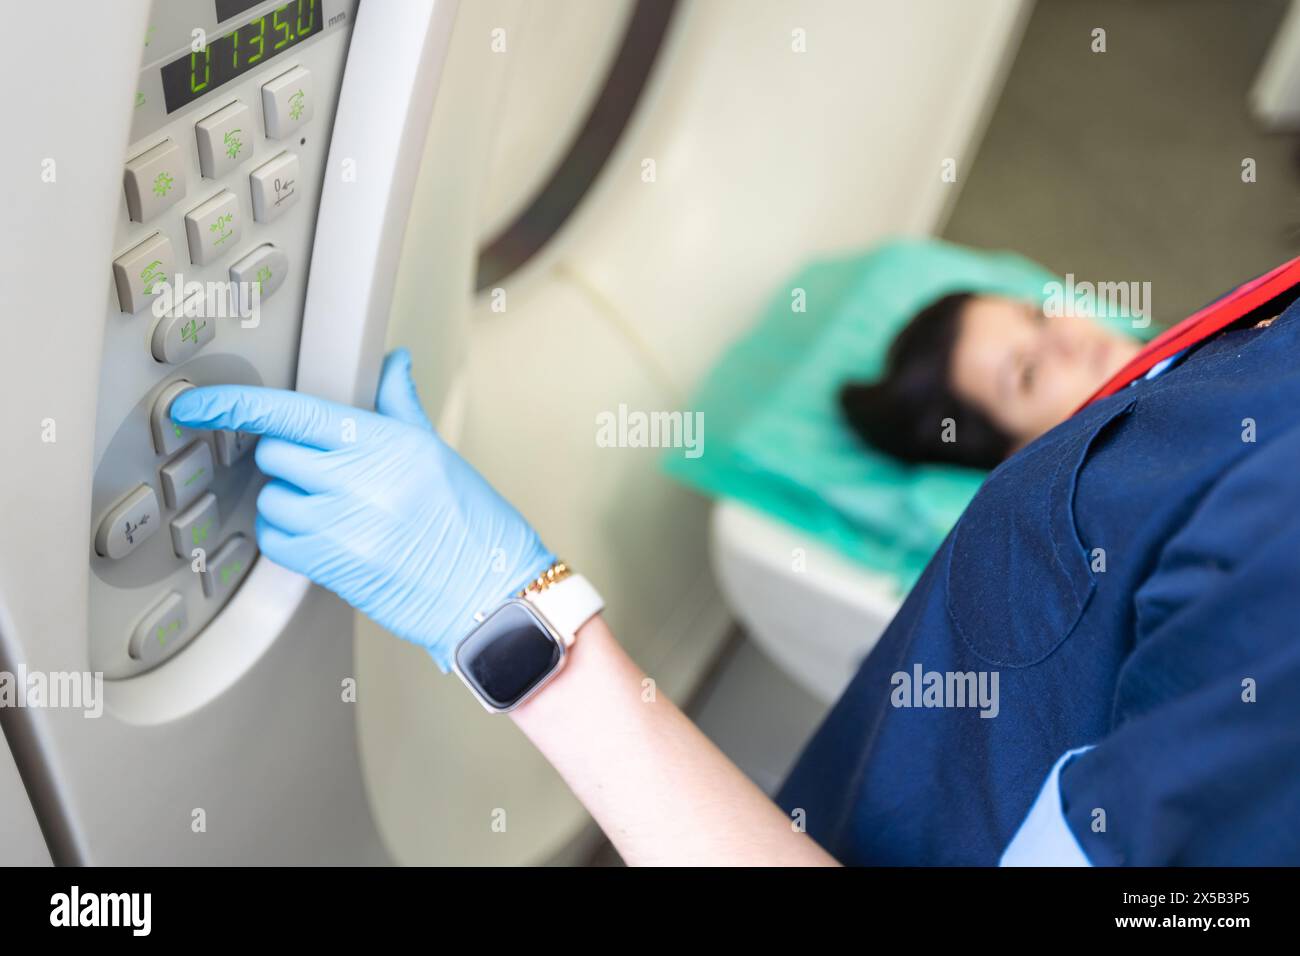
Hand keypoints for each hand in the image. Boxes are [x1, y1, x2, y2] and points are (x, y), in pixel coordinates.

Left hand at [169, 348, 555, 670]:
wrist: (486, 590)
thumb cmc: (472, 524)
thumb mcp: (436, 451)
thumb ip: (399, 404)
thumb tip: (393, 364)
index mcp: (382, 442)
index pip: (288, 412)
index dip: (231, 404)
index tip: (196, 404)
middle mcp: (356, 480)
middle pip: (273, 452)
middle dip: (289, 456)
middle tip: (323, 468)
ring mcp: (338, 525)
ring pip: (270, 497)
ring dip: (287, 499)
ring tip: (332, 507)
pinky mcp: (329, 566)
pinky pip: (275, 540)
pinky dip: (288, 534)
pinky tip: (325, 534)